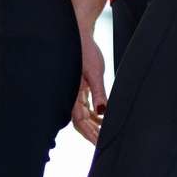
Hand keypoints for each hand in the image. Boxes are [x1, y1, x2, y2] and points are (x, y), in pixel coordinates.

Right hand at [72, 21, 107, 144]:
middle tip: (104, 144)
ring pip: (83, 114)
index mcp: (72, 92)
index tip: (99, 144)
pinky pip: (85, 105)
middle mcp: (72, 94)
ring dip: (93, 124)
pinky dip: (94, 113)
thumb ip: (99, 93)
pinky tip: (102, 117)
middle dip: (92, 133)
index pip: (79, 121)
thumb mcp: (94, 72)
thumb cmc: (85, 50)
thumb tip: (103, 112)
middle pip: (80, 121)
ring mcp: (76, 90)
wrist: (80, 33)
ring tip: (104, 134)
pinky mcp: (81, 86)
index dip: (89, 134)